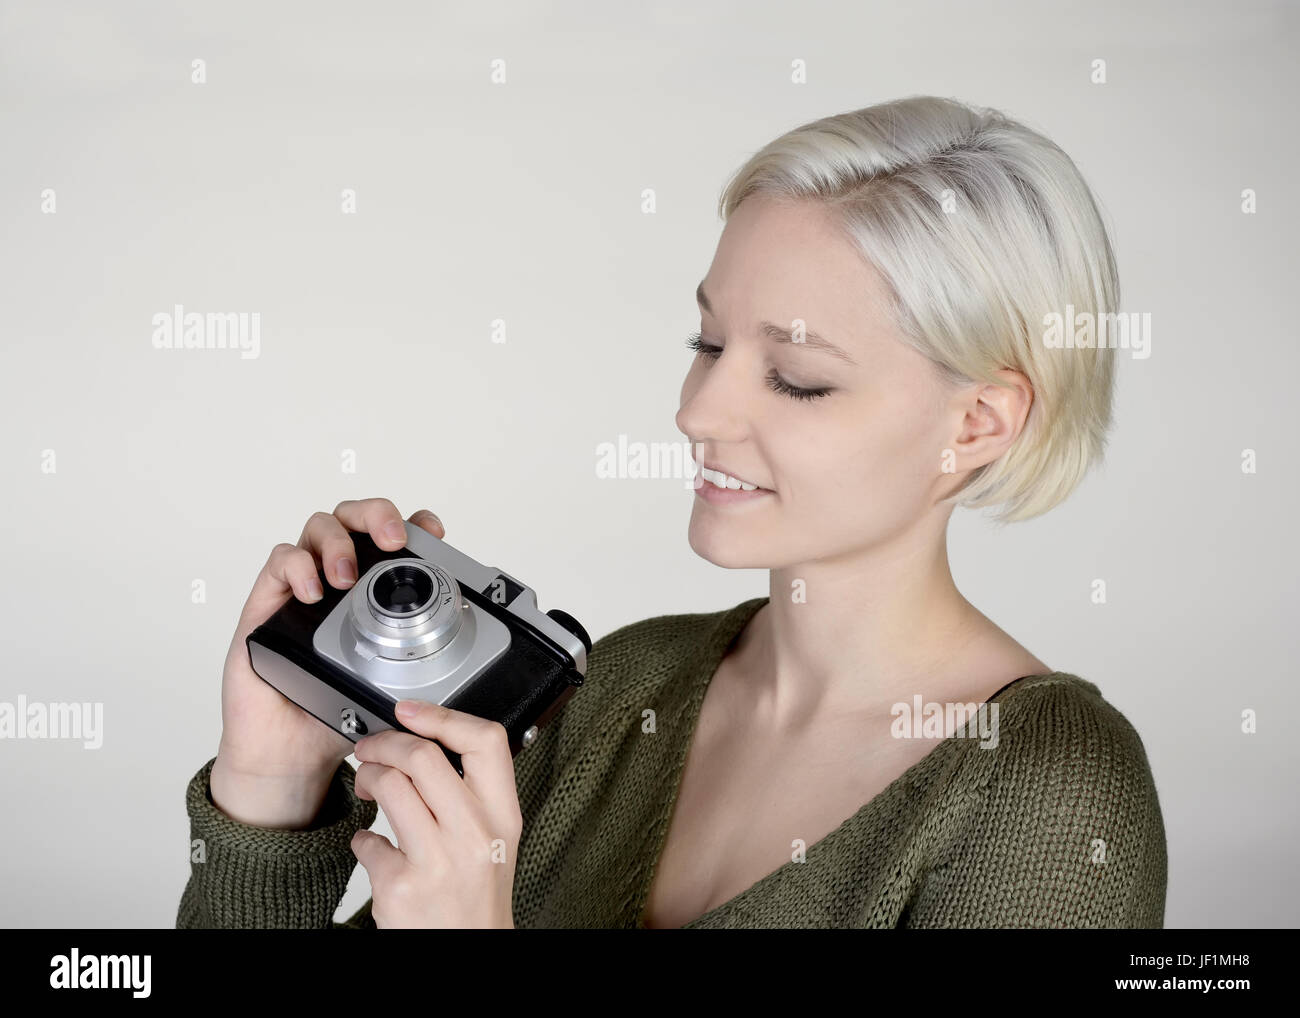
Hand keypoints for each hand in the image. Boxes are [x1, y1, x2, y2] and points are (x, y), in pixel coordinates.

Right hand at [211, 498, 445, 826]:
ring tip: (347, 579)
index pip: (392, 537)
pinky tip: (314, 592)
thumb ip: (426, 663)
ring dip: (338, 543)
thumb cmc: (342, 715)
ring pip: (319, 529)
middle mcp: (339, 580)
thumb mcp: (397, 686)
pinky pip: (280, 562)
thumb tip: (469, 654)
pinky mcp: (268, 603)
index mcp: (374, 591)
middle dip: (376, 516)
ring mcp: (303, 587)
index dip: (413, 523)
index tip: (434, 532)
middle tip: (393, 541)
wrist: (295, 753)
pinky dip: (298, 566)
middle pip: (355, 517)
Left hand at [350, 700, 521, 928]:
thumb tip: (428, 741)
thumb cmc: (476, 894)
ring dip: (367, 776)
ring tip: (368, 785)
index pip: (484, 741)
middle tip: (372, 749)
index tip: (411, 711)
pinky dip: (362, 838)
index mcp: (502, 815)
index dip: (442, 716)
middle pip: (424, 756)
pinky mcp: (400, 887)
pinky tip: (373, 846)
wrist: (469, 950)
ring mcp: (437, 861)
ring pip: (389, 785)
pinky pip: (366, 839)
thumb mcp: (495, 838)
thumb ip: (473, 792)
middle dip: (385, 743)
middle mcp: (475, 835)